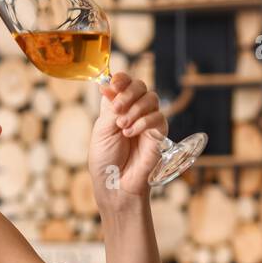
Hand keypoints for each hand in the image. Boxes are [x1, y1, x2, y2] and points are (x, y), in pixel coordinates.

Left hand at [89, 72, 168, 212]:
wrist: (115, 183)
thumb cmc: (105, 159)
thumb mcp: (102, 129)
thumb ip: (110, 107)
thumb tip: (107, 83)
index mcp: (116, 108)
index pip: (123, 84)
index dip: (121, 79)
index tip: (114, 83)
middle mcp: (133, 111)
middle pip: (140, 86)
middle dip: (128, 93)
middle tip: (117, 110)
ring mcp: (147, 121)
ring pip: (151, 98)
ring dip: (135, 109)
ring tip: (122, 127)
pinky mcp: (159, 133)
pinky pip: (158, 117)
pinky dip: (143, 122)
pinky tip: (131, 133)